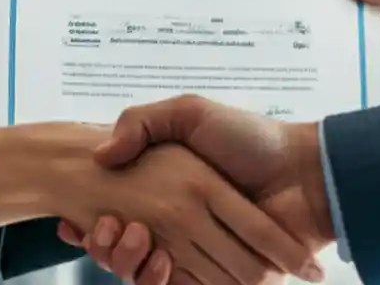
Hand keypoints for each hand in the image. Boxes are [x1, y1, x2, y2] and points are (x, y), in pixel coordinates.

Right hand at [60, 97, 333, 282]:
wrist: (306, 172)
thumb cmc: (251, 138)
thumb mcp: (189, 113)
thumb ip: (142, 122)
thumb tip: (100, 154)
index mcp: (171, 194)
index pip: (118, 219)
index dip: (96, 228)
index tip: (73, 222)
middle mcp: (182, 228)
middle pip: (127, 254)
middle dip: (108, 248)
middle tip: (101, 229)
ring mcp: (202, 256)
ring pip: (148, 276)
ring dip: (130, 265)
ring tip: (133, 236)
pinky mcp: (224, 280)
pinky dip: (161, 282)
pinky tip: (158, 259)